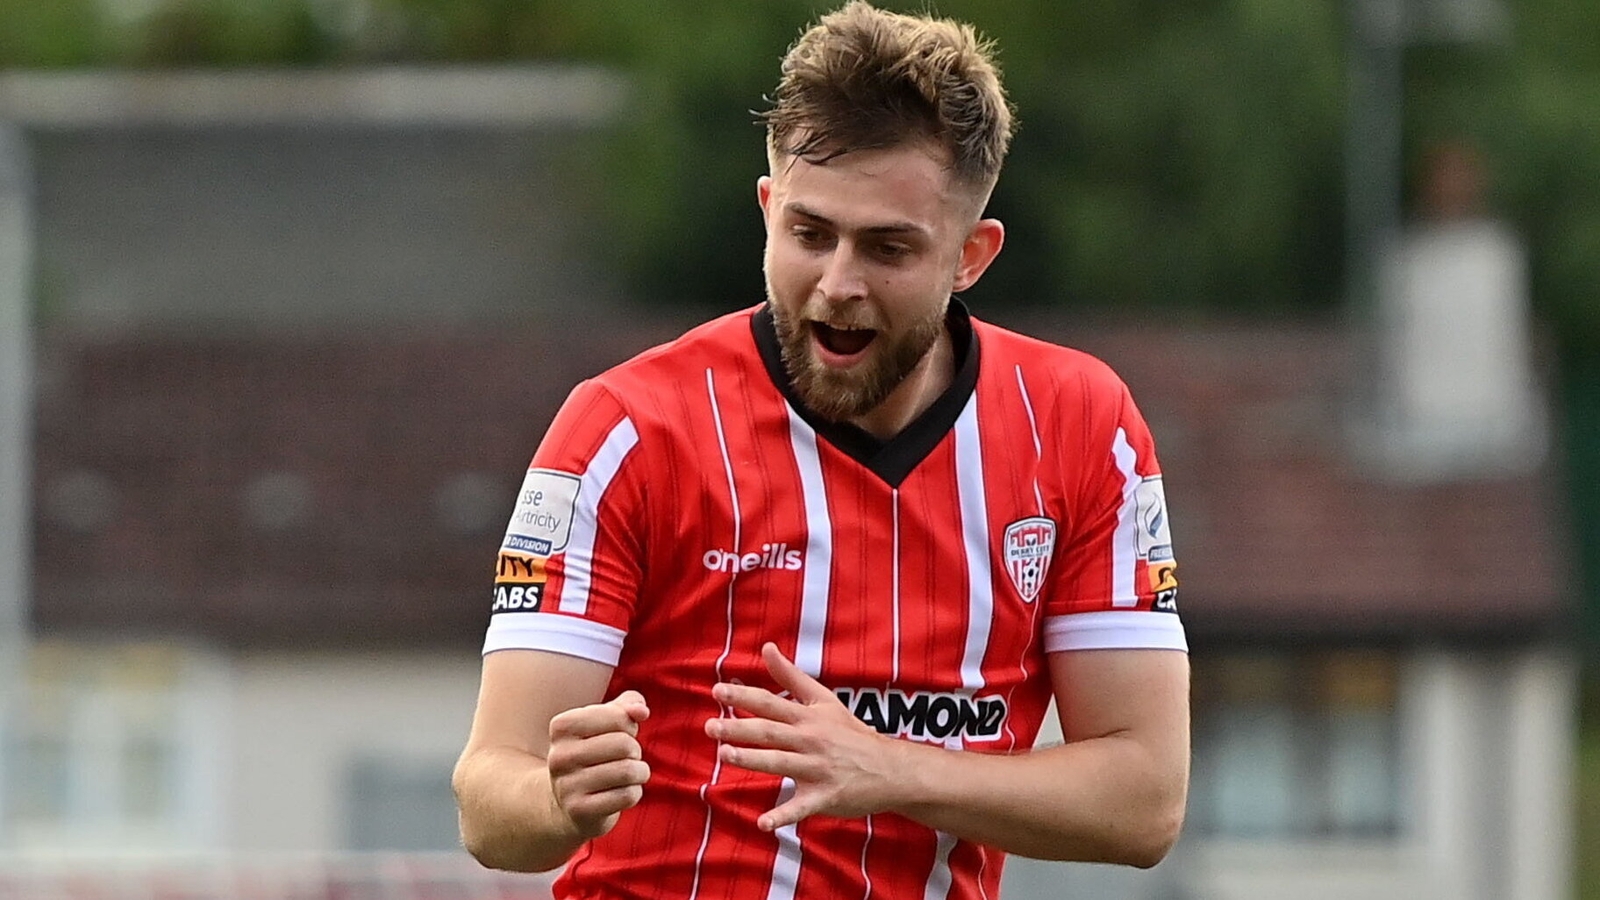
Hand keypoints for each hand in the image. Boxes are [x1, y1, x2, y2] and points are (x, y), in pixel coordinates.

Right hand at [546, 690, 651, 839]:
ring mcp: (567, 786)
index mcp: (562, 726)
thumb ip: (627, 705)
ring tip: (630, 774)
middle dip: (635, 750)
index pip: (617, 716)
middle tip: (626, 758)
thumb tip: (641, 711)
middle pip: (624, 744)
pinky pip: (626, 796)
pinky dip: (634, 793)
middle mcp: (560, 756)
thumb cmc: (593, 753)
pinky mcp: (579, 811)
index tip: (619, 734)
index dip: (628, 725)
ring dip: (639, 772)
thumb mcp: (605, 723)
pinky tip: (622, 792)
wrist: (565, 802)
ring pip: (628, 771)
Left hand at [706, 643, 903, 831]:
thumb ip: (791, 676)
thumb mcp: (824, 700)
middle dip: (739, 729)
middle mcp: (810, 740)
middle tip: (710, 726)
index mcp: (808, 717)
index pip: (770, 703)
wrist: (890, 768)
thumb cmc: (850, 733)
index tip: (717, 691)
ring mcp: (817, 769)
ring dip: (752, 760)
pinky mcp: (824, 796)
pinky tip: (763, 823)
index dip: (744, 696)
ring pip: (780, 763)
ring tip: (725, 756)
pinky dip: (783, 816)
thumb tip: (766, 648)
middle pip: (770, 732)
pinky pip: (801, 807)